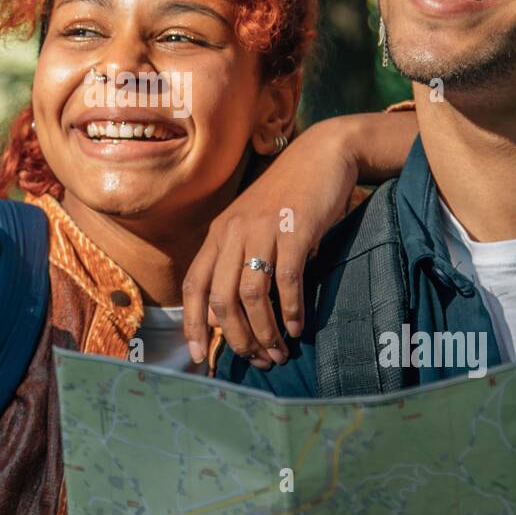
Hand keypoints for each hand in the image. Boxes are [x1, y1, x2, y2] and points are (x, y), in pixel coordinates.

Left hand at [182, 108, 416, 368]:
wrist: (323, 154)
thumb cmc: (289, 197)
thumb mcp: (253, 225)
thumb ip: (238, 261)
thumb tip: (228, 315)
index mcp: (219, 233)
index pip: (194, 285)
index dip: (192, 324)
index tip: (198, 356)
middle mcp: (233, 231)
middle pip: (221, 298)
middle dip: (237, 338)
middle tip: (257, 361)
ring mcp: (262, 229)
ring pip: (252, 295)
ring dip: (265, 331)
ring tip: (279, 353)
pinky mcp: (294, 229)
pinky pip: (286, 280)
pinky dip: (290, 309)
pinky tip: (296, 327)